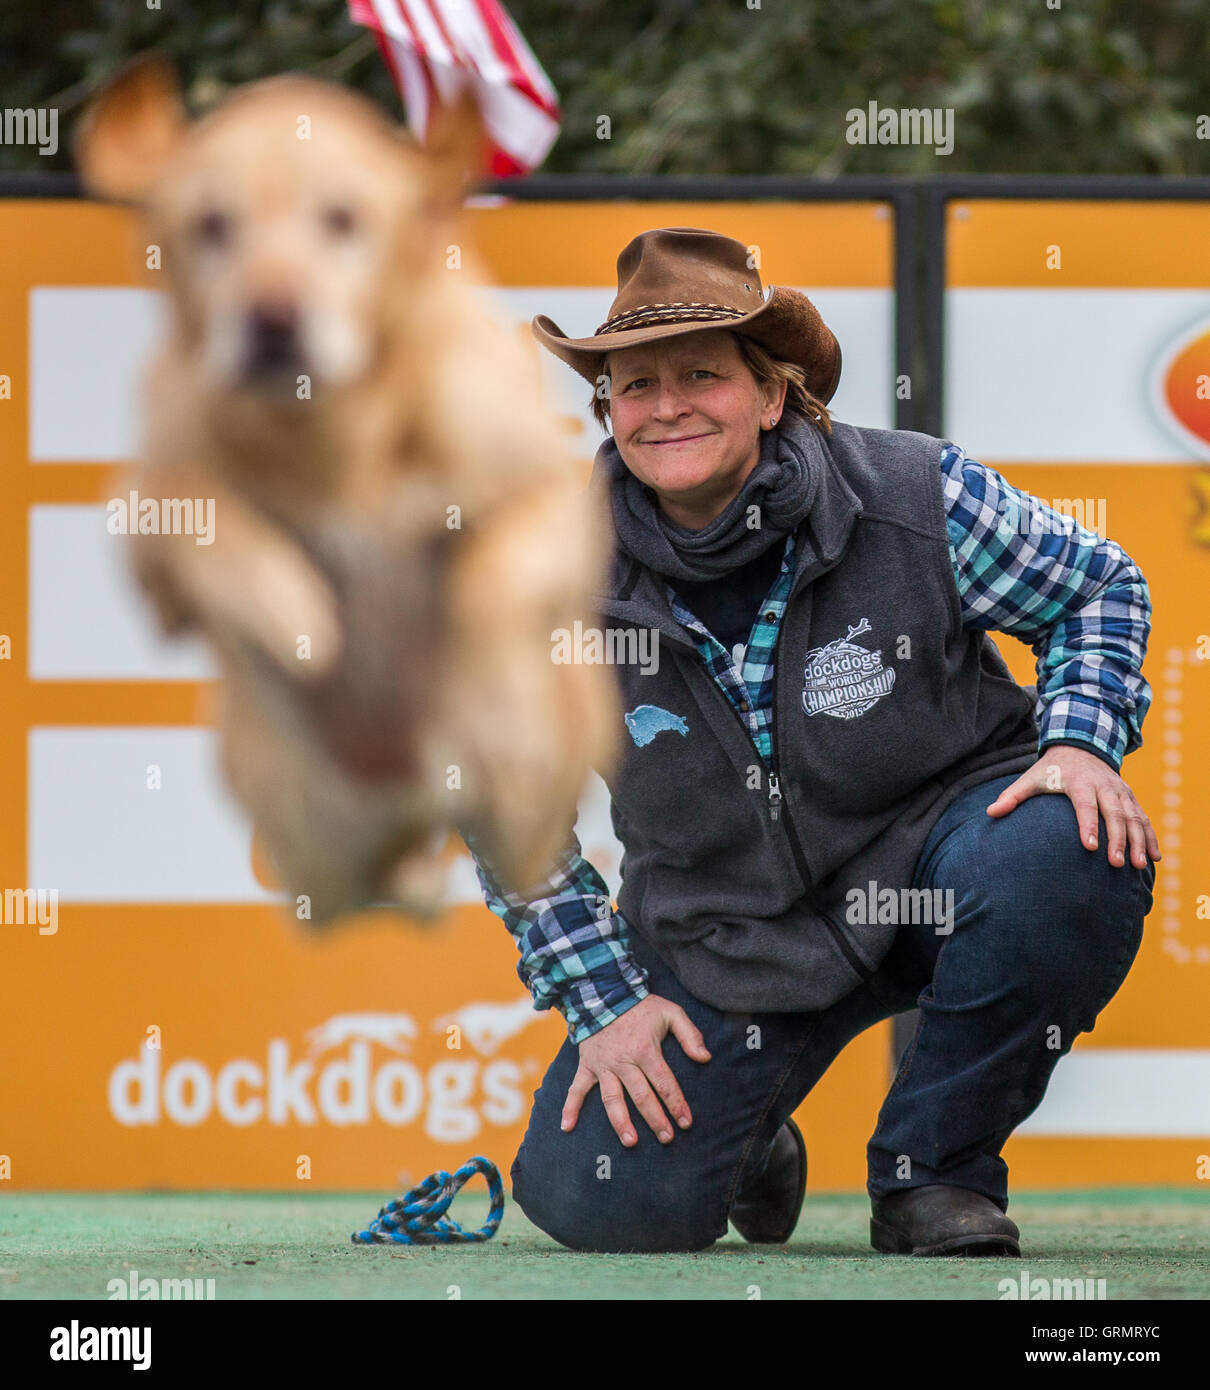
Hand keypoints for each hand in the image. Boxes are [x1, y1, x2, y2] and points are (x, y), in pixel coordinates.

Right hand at [561, 994, 710, 1147]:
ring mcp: (603, 1066)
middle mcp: (624, 1062)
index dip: (677, 1104)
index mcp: (645, 1050)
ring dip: (621, 1122)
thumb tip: (706, 1058)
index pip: (665, 1083)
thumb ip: (690, 1034)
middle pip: (642, 1096)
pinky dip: (570, 1107)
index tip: (686, 1123)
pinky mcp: (587, 1065)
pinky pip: (577, 1088)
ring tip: (631, 1142)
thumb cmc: (641, 1006)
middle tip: (667, 1138)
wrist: (605, 992)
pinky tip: (567, 1126)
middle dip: (655, 1119)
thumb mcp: (671, 1012)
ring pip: (612, 1099)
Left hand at [985, 745, 1160, 868]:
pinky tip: (1155, 858)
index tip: (1090, 846)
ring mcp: (1121, 791)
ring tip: (1139, 866)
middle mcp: (1104, 786)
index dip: (1088, 825)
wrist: (1080, 746)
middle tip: (1116, 863)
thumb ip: (1012, 796)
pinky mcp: (1130, 798)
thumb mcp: (1031, 777)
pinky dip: (1151, 837)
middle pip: (1114, 813)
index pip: (1085, 805)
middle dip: (1118, 838)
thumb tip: (990, 813)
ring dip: (1139, 841)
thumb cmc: (1051, 770)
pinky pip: (1144, 818)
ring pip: (1134, 817)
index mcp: (1079, 782)